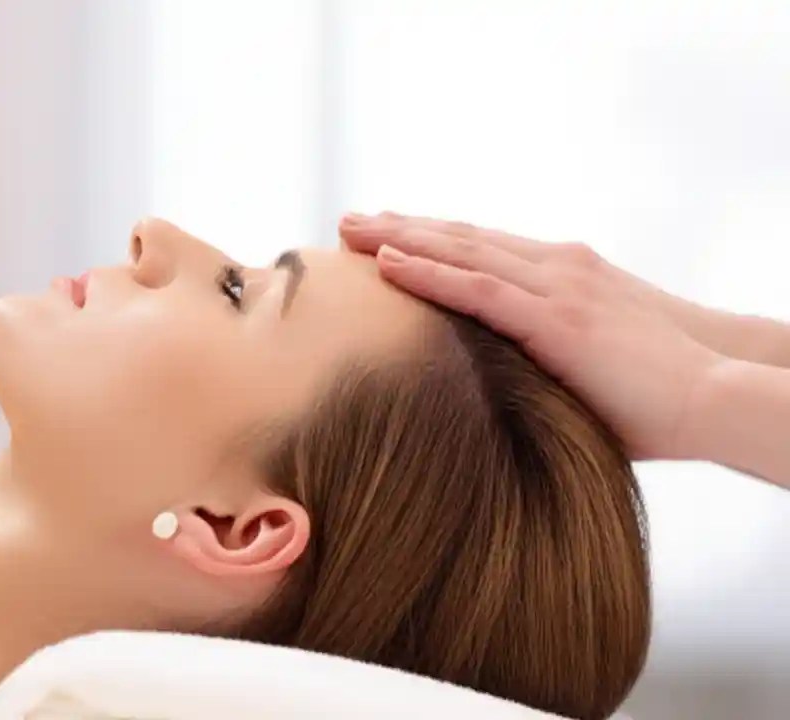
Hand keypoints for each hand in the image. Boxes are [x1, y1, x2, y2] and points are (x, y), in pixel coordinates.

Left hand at [339, 212, 723, 460]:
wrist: (716, 393)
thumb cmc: (656, 391)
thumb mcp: (588, 360)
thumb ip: (542, 356)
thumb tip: (495, 384)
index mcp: (564, 274)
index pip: (483, 247)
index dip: (431, 236)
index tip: (384, 232)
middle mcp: (556, 267)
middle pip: (462, 238)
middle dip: (401, 226)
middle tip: (348, 221)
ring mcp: (556, 288)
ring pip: (461, 253)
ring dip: (399, 238)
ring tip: (350, 230)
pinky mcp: (556, 320)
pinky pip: (477, 290)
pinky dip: (428, 274)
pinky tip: (387, 265)